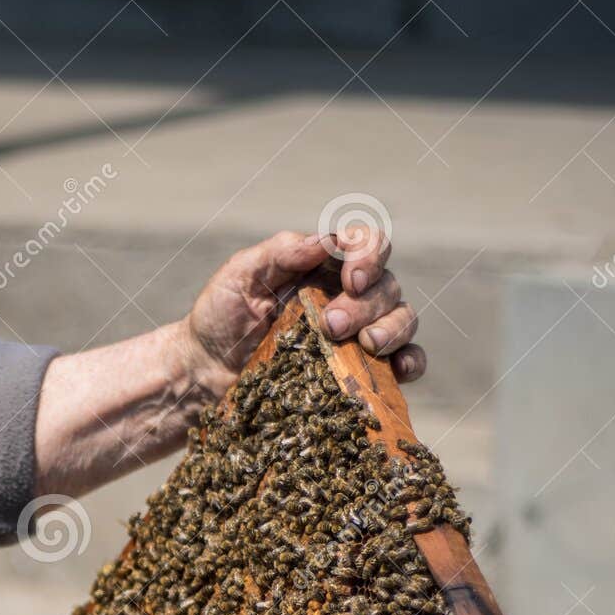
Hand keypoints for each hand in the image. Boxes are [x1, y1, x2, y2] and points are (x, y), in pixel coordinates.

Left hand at [31, 222, 423, 499]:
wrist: (203, 374)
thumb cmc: (218, 318)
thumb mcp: (239, 275)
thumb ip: (281, 252)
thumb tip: (326, 240)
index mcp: (323, 266)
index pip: (369, 244)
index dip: (371, 256)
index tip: (350, 278)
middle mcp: (347, 296)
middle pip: (386, 286)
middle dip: (366, 304)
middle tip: (331, 326)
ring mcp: (356, 335)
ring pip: (402, 320)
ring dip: (392, 329)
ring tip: (365, 345)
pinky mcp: (357, 372)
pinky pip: (404, 362)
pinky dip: (411, 362)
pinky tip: (398, 369)